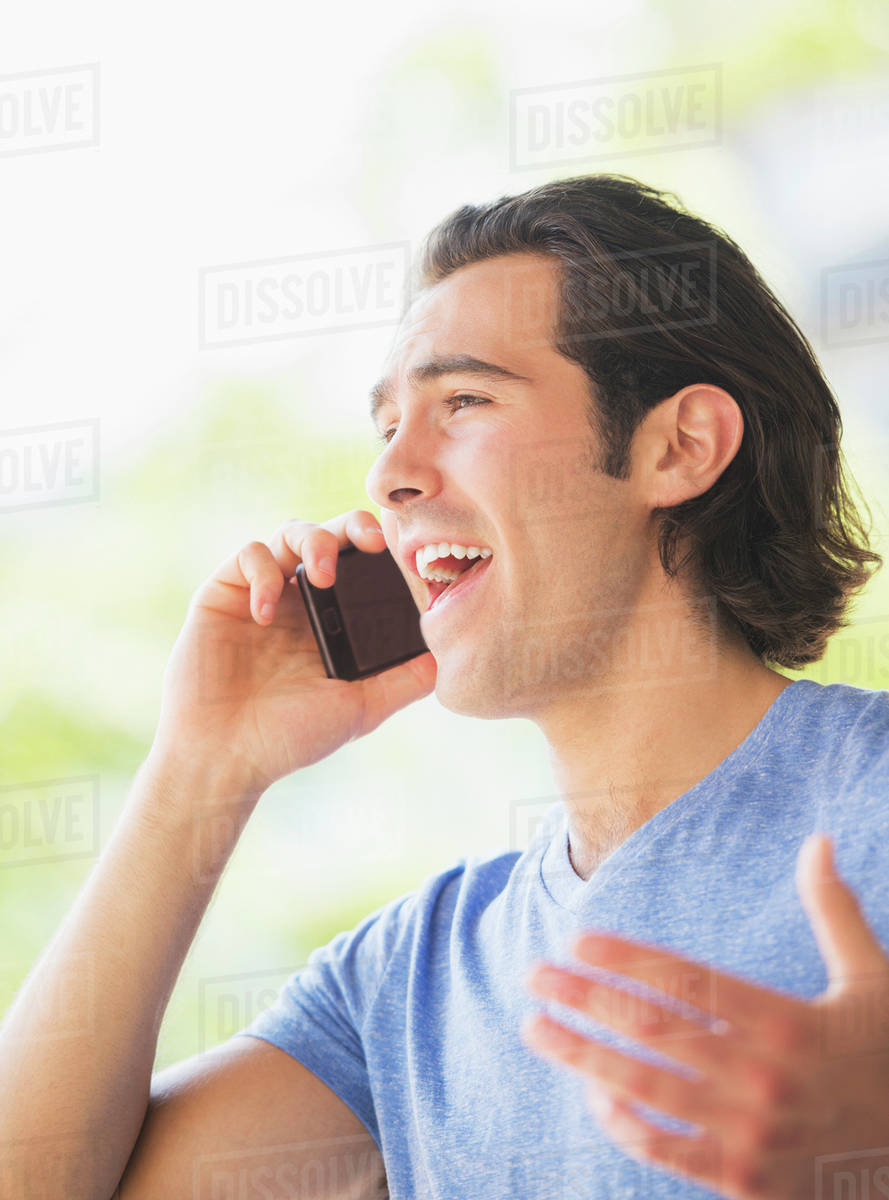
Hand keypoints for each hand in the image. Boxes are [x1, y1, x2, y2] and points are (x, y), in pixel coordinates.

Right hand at [150, 509, 435, 796]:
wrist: (224, 757)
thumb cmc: (290, 737)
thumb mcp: (362, 707)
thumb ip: (406, 680)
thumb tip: (452, 656)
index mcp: (335, 619)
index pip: (365, 564)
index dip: (385, 548)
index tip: (406, 552)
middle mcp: (301, 599)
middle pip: (332, 534)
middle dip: (354, 526)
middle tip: (372, 541)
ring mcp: (262, 592)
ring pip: (292, 532)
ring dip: (313, 542)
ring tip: (320, 576)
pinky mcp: (224, 593)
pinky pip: (248, 555)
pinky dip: (263, 573)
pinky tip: (267, 614)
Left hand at [521, 834, 888, 1198]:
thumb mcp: (874, 980)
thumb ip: (835, 912)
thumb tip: (818, 840)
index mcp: (790, 1021)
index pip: (689, 982)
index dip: (627, 959)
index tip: (579, 939)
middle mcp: (765, 1077)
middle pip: (655, 1030)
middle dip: (586, 998)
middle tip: (535, 975)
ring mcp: (751, 1134)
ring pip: (647, 1088)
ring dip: (582, 1055)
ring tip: (536, 1028)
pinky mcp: (744, 1180)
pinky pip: (666, 1150)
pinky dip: (623, 1125)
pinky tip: (591, 1095)